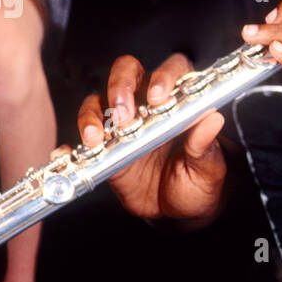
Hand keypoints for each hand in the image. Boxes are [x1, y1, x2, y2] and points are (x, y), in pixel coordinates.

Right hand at [74, 53, 227, 223]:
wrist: (176, 211)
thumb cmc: (196, 182)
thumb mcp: (207, 169)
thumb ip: (206, 146)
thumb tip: (214, 119)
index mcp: (178, 102)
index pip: (172, 70)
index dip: (164, 76)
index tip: (158, 97)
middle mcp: (146, 104)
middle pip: (127, 72)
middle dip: (120, 86)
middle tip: (122, 113)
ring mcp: (121, 123)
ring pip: (98, 100)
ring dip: (92, 115)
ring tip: (98, 138)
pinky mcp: (103, 146)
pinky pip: (80, 138)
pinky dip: (70, 144)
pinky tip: (68, 154)